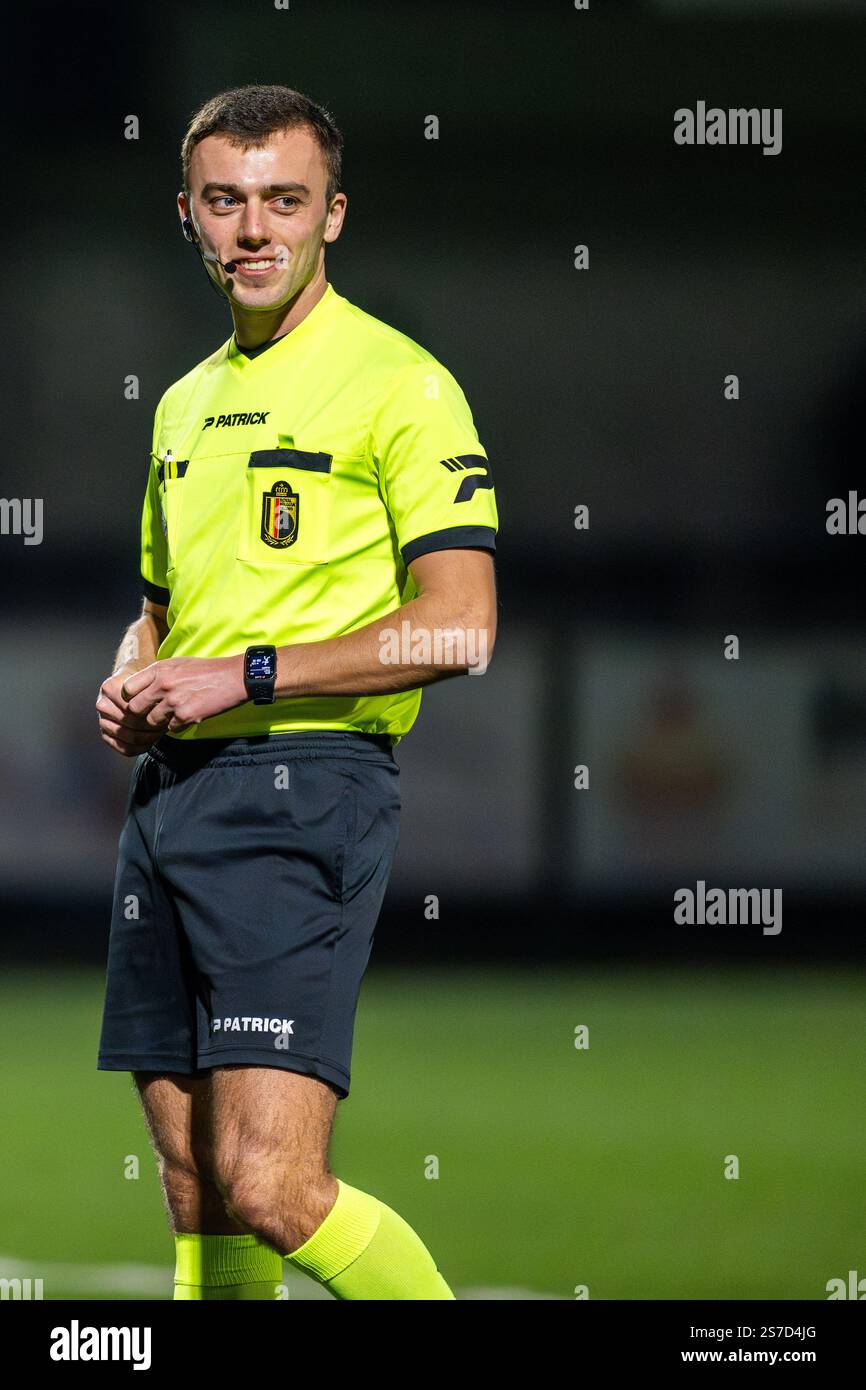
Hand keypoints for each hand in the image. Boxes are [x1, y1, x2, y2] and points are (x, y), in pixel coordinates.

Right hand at [96, 668, 166, 756]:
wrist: (128, 683)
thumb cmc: (141, 680)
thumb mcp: (145, 675)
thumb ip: (151, 686)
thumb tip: (166, 700)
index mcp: (110, 688)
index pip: (133, 707)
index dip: (154, 712)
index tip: (167, 712)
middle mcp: (103, 705)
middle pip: (132, 723)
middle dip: (153, 725)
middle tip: (168, 723)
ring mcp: (103, 721)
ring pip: (129, 737)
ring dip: (149, 738)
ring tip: (161, 731)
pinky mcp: (106, 735)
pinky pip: (124, 748)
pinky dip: (139, 748)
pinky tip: (150, 743)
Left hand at [120, 656, 246, 732]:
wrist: (235, 677)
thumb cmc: (208, 670)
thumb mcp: (179, 663)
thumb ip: (158, 674)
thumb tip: (141, 688)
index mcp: (159, 669)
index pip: (127, 689)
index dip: (131, 698)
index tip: (140, 701)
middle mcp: (163, 684)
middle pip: (135, 708)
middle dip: (143, 713)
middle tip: (154, 713)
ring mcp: (173, 701)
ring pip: (152, 721)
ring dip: (162, 721)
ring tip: (176, 714)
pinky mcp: (186, 715)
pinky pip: (172, 729)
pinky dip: (179, 726)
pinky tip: (190, 715)